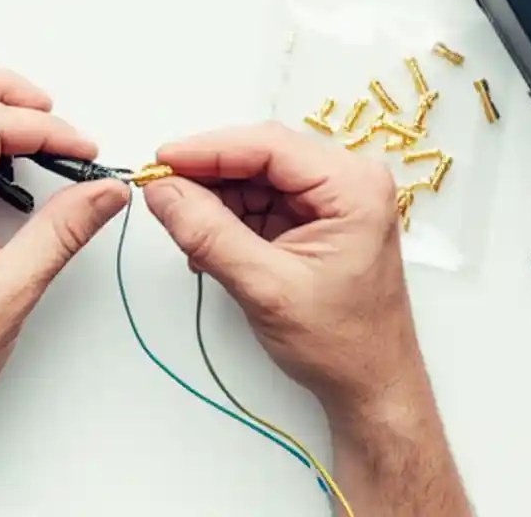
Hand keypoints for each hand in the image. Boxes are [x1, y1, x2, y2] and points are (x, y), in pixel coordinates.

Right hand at [142, 122, 417, 419]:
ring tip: (181, 226)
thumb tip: (161, 192)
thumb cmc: (340, 343)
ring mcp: (332, 200)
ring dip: (215, 198)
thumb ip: (210, 234)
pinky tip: (204, 241)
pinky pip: (262, 202)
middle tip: (159, 189)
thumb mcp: (266, 287)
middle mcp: (348, 182)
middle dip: (208, 173)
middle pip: (261, 156)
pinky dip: (228, 217)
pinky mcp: (315, 220)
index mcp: (353, 187)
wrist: (371, 385)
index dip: (209, 149)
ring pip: (256, 178)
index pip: (269, 146)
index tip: (160, 159)